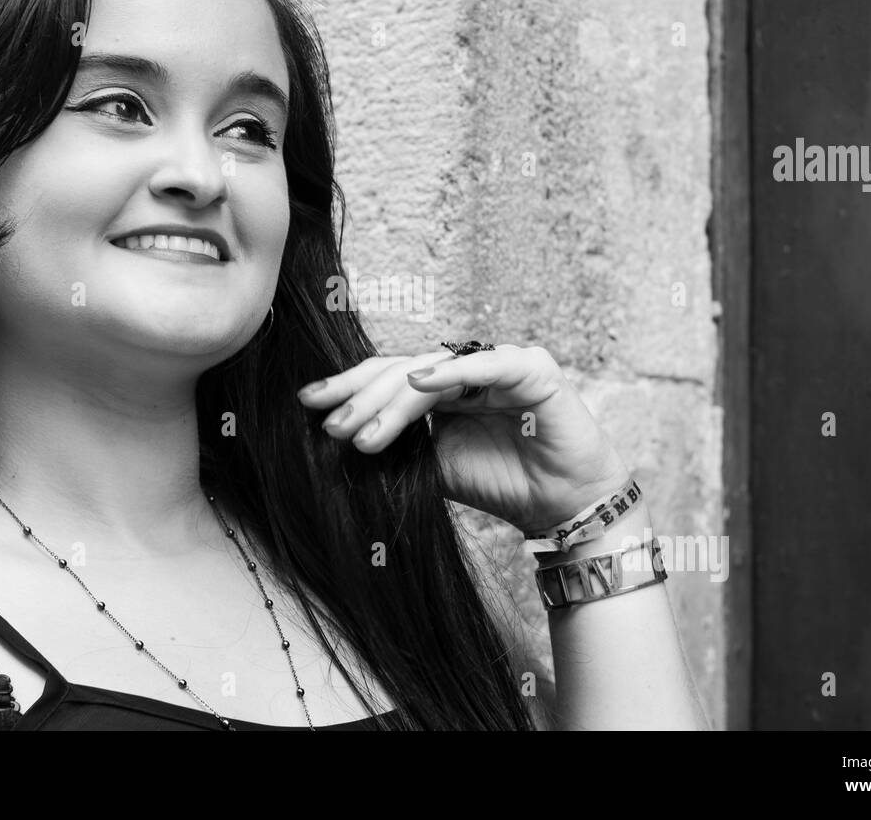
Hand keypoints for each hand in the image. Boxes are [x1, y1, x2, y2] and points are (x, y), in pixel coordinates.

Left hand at [296, 345, 631, 533]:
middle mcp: (469, 367)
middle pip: (403, 369)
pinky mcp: (532, 368)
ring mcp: (499, 362)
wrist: (561, 507)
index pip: (390, 378)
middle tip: (329, 425)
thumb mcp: (434, 464)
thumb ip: (399, 442)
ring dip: (392, 400)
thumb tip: (340, 434)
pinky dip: (448, 373)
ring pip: (433, 370)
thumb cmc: (502, 483)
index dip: (350, 387)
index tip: (309, 403)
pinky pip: (483, 365)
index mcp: (445, 386)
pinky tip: (418, 385)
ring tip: (360, 432)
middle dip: (362, 396)